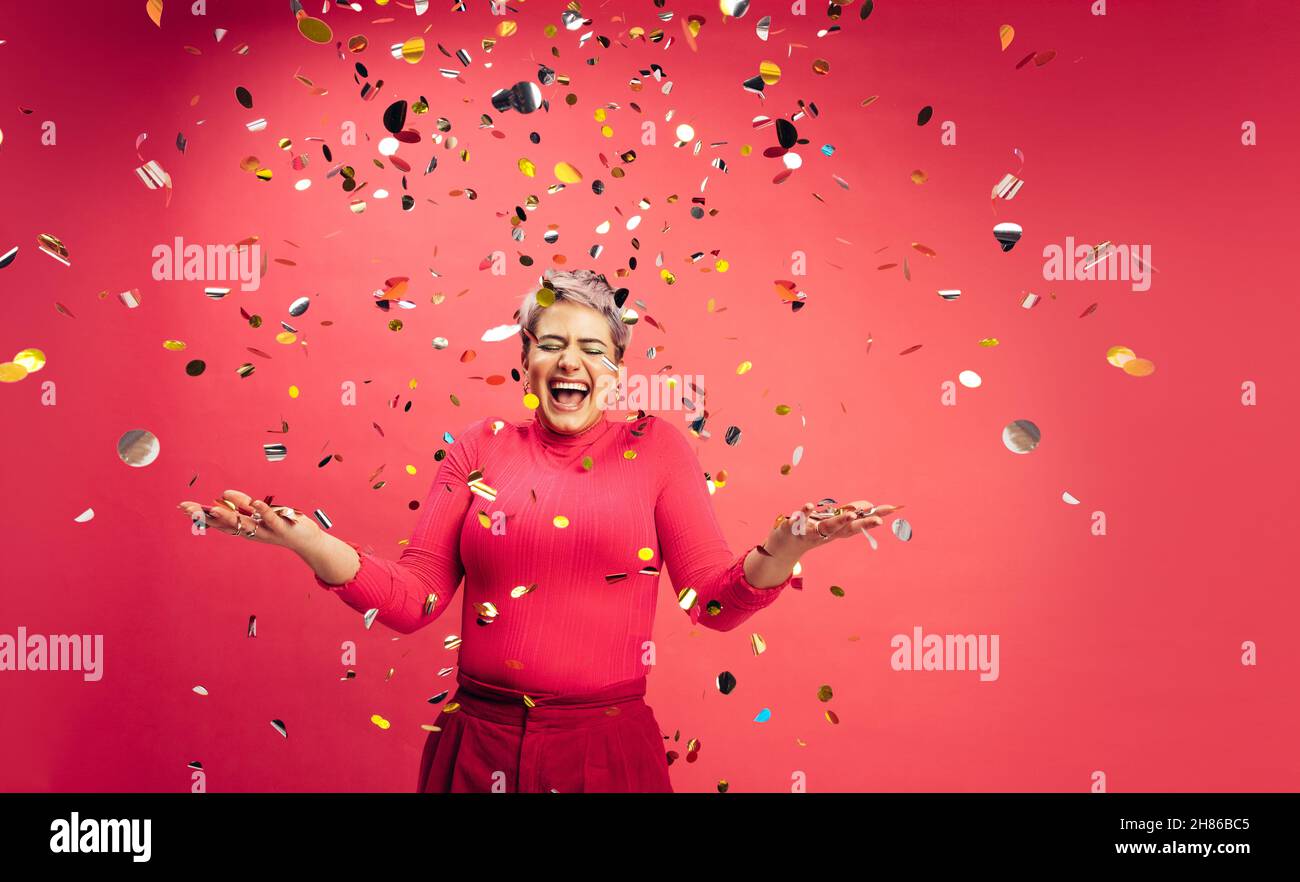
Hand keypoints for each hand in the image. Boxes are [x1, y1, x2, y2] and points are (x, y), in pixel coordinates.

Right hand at [177, 489, 320, 552]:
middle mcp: (251, 531)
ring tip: (214, 508)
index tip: (182, 507)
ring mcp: (266, 531)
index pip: (218, 521)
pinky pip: (272, 518)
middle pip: (226, 523)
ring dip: (230, 516)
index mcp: (244, 528)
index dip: (201, 515)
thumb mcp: (258, 514)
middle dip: (207, 516)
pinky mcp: (282, 527)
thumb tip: (223, 494)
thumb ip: (243, 505)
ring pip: (245, 523)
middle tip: (189, 509)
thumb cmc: (280, 525)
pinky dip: (264, 511)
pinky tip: (256, 502)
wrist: (306, 542)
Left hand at [767, 499, 902, 557]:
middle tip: (878, 520)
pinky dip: (803, 514)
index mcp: (835, 532)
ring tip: (850, 514)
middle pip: (845, 529)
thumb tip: (868, 506)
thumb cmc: (810, 532)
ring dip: (838, 522)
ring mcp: (809, 533)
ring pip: (825, 527)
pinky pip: (798, 521)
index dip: (874, 518)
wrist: (782, 549)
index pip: (857, 524)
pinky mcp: (792, 529)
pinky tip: (809, 505)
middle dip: (861, 524)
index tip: (892, 510)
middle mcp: (825, 534)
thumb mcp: (830, 525)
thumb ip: (848, 515)